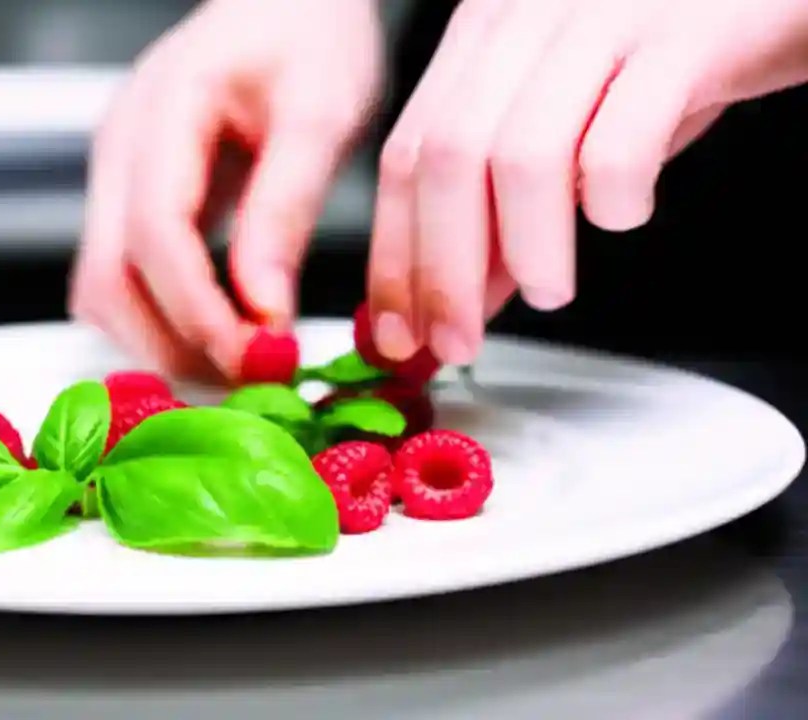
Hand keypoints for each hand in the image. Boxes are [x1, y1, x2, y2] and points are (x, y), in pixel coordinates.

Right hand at [70, 0, 381, 380]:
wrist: (289, 1)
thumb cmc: (311, 35)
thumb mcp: (321, 111)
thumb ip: (286, 209)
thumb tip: (265, 312)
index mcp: (162, 110)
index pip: (155, 234)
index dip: (201, 310)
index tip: (262, 356)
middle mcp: (120, 148)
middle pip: (107, 279)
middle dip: (174, 343)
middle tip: (254, 378)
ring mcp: (115, 176)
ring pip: (102, 291)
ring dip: (163, 341)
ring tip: (243, 362)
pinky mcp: (129, 199)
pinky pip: (122, 279)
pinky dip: (162, 319)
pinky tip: (220, 329)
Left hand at [366, 0, 807, 365]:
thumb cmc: (674, 48)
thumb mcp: (572, 116)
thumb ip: (509, 196)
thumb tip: (467, 292)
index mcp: (485, 32)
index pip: (407, 154)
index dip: (394, 254)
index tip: (396, 331)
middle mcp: (527, 16)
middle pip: (448, 159)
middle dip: (443, 271)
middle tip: (458, 341)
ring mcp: (602, 18)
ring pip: (521, 157)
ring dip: (526, 250)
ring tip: (551, 290)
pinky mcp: (683, 37)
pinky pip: (618, 144)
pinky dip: (612, 202)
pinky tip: (625, 212)